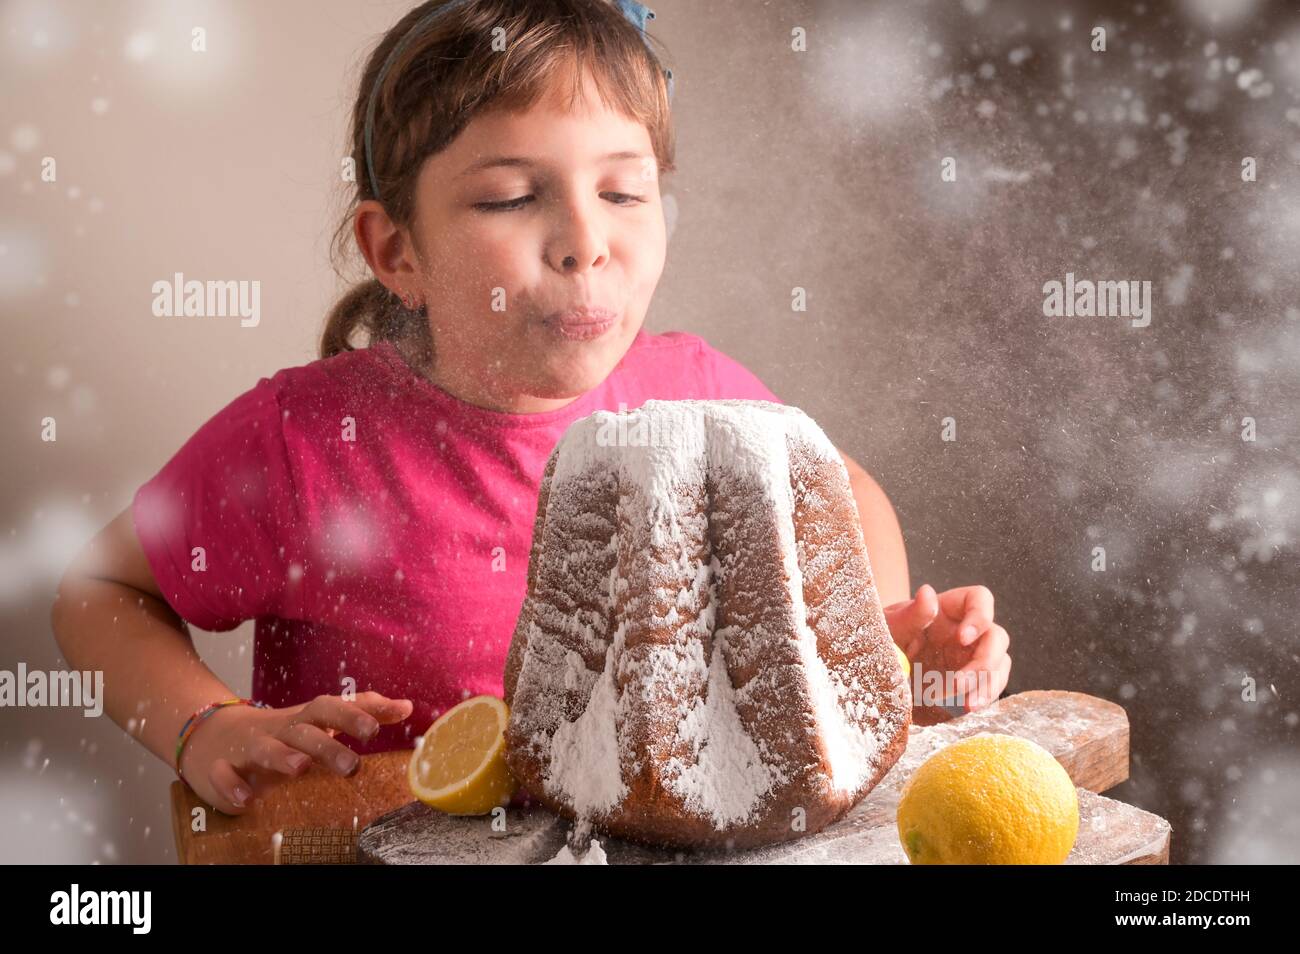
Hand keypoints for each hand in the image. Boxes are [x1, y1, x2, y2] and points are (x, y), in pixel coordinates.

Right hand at [177, 691, 413, 814]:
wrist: (213, 737)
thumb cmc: (281, 732)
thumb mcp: (320, 720)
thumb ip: (361, 712)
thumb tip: (406, 707)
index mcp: (305, 719)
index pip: (330, 708)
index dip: (353, 715)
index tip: (376, 728)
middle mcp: (279, 730)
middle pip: (303, 732)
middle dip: (326, 746)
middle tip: (352, 765)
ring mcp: (249, 748)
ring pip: (265, 748)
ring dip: (281, 757)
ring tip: (300, 769)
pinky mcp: (220, 769)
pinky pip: (222, 775)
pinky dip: (231, 786)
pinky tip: (245, 800)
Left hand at [882, 584, 1010, 712]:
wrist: (878, 671)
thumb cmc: (883, 640)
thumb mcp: (890, 628)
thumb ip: (910, 615)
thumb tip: (927, 592)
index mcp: (948, 609)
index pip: (979, 599)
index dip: (980, 616)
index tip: (962, 639)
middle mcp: (966, 630)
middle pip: (996, 637)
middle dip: (984, 662)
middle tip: (958, 684)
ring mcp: (971, 656)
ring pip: (999, 665)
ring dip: (987, 685)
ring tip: (967, 704)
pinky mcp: (970, 680)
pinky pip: (989, 686)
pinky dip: (982, 697)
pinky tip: (965, 709)